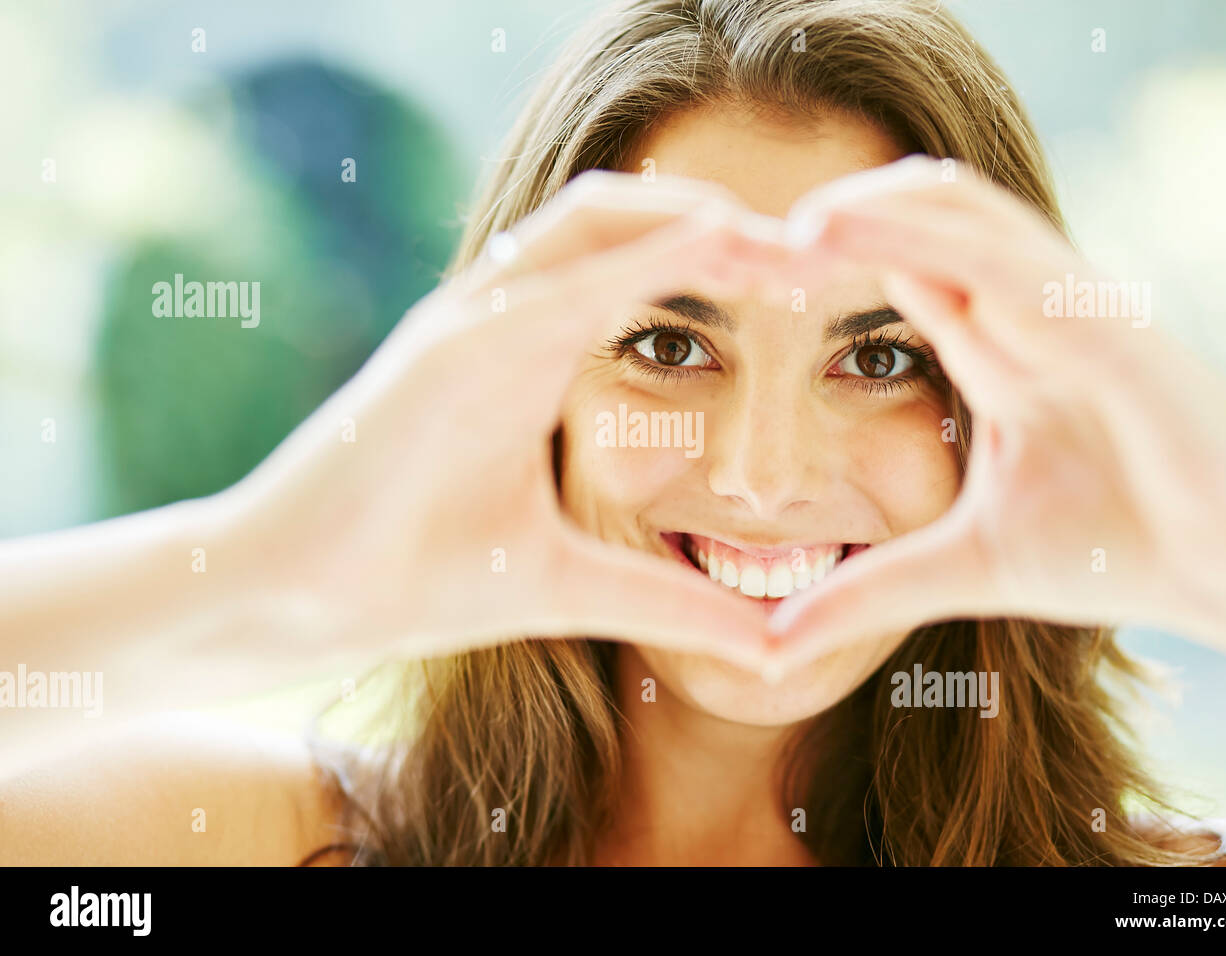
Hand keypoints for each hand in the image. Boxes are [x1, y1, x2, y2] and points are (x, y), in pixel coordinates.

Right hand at [210, 171, 797, 671]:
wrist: (302, 600)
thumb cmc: (419, 582)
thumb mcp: (573, 588)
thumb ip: (669, 605)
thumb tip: (773, 645)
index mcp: (531, 360)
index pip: (639, 276)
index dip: (725, 264)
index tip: (812, 286)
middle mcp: (504, 323)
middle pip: (627, 227)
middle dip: (724, 223)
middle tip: (824, 247)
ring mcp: (471, 323)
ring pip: (593, 223)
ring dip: (693, 215)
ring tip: (787, 235)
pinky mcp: (445, 348)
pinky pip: (554, 278)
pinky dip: (636, 252)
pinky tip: (715, 241)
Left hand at [768, 156, 1225, 676]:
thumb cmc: (1120, 553)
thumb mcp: (965, 568)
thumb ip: (872, 591)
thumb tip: (773, 643)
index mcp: (998, 353)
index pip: (902, 277)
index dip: (826, 264)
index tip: (740, 273)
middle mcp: (1028, 316)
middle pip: (922, 225)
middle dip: (838, 221)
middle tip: (741, 240)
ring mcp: (1069, 311)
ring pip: (963, 218)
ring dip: (878, 210)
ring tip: (796, 224)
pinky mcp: (1109, 326)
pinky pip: (1016, 256)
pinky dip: (941, 236)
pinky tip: (869, 230)